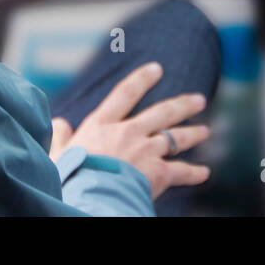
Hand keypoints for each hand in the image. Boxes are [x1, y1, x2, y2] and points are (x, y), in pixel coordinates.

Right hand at [48, 62, 210, 199]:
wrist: (90, 196)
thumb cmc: (70, 176)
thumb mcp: (58, 153)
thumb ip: (60, 136)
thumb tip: (59, 123)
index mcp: (103, 124)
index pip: (125, 93)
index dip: (142, 79)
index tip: (157, 68)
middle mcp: (129, 132)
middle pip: (161, 113)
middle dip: (182, 105)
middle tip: (199, 100)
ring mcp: (146, 151)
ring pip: (175, 138)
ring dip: (193, 134)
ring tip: (205, 131)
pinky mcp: (158, 173)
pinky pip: (181, 171)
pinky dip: (194, 173)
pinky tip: (204, 173)